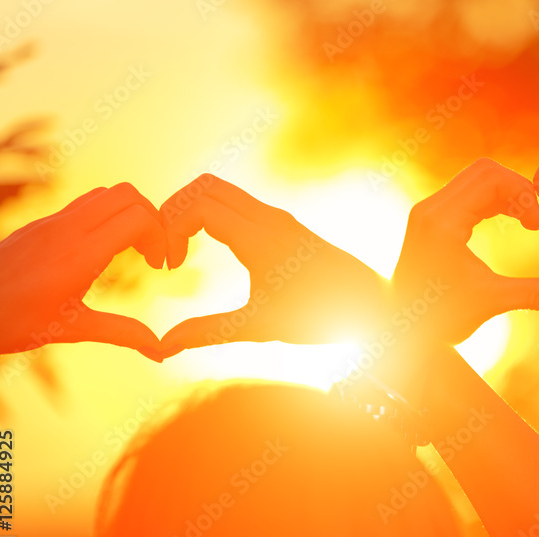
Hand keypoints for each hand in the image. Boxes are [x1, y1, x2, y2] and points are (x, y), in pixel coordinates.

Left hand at [0, 183, 167, 358]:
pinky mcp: (39, 225)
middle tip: (152, 253)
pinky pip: (83, 206)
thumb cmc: (13, 323)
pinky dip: (105, 219)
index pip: (137, 218)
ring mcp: (49, 222)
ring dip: (128, 214)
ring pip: (105, 194)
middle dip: (151, 218)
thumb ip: (123, 333)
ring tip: (131, 251)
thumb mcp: (74, 330)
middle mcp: (66, 229)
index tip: (160, 266)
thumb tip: (161, 352)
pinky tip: (100, 253)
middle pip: (127, 194)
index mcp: (80, 254)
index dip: (161, 236)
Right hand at [159, 174, 387, 354]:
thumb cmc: (320, 316)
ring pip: (222, 191)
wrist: (374, 305)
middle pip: (204, 186)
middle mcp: (269, 219)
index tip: (169, 265)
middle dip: (174, 211)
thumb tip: (164, 347)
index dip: (170, 228)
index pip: (198, 206)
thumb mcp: (260, 327)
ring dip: (193, 212)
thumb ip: (209, 332)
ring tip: (182, 254)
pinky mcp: (285, 226)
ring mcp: (279, 219)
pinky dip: (212, 216)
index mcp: (260, 237)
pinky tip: (210, 251)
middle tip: (166, 253)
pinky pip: (238, 204)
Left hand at [390, 158, 538, 345]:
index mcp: (443, 222)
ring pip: (477, 178)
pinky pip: (467, 191)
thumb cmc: (438, 321)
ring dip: (508, 194)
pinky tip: (512, 221)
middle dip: (519, 189)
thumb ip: (535, 298)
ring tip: (529, 222)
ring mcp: (427, 211)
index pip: (492, 178)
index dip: (526, 194)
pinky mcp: (429, 218)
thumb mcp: (490, 303)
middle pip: (486, 171)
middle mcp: (431, 209)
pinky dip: (494, 200)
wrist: (399, 331)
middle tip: (537, 221)